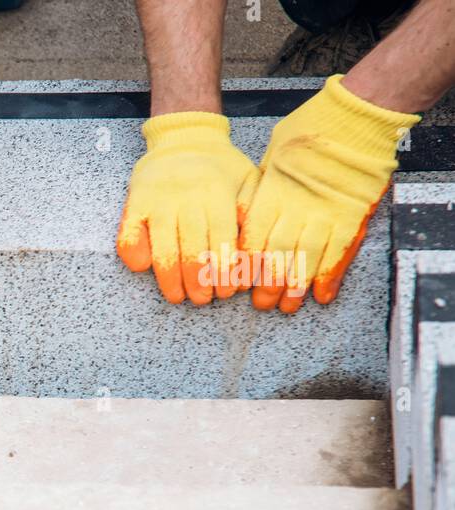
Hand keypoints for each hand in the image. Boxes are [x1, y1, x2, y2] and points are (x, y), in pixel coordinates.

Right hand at [117, 112, 258, 304]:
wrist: (185, 137)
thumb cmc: (220, 166)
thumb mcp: (248, 179)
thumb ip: (252, 210)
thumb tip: (255, 250)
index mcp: (216, 192)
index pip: (221, 239)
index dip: (224, 269)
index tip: (227, 291)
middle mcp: (186, 196)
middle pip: (192, 248)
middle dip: (199, 280)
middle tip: (204, 299)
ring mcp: (157, 200)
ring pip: (162, 246)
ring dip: (169, 278)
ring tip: (177, 297)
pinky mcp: (135, 202)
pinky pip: (128, 232)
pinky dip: (133, 252)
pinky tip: (142, 268)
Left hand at [238, 75, 418, 312]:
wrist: (355, 117)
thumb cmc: (309, 131)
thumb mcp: (273, 156)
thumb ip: (261, 188)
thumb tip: (244, 213)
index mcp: (273, 192)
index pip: (253, 237)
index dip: (245, 263)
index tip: (237, 281)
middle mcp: (297, 206)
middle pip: (277, 253)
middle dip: (267, 282)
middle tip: (261, 303)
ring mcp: (327, 212)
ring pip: (307, 258)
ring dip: (295, 286)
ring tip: (287, 307)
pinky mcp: (352, 215)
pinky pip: (339, 252)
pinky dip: (330, 276)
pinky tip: (322, 296)